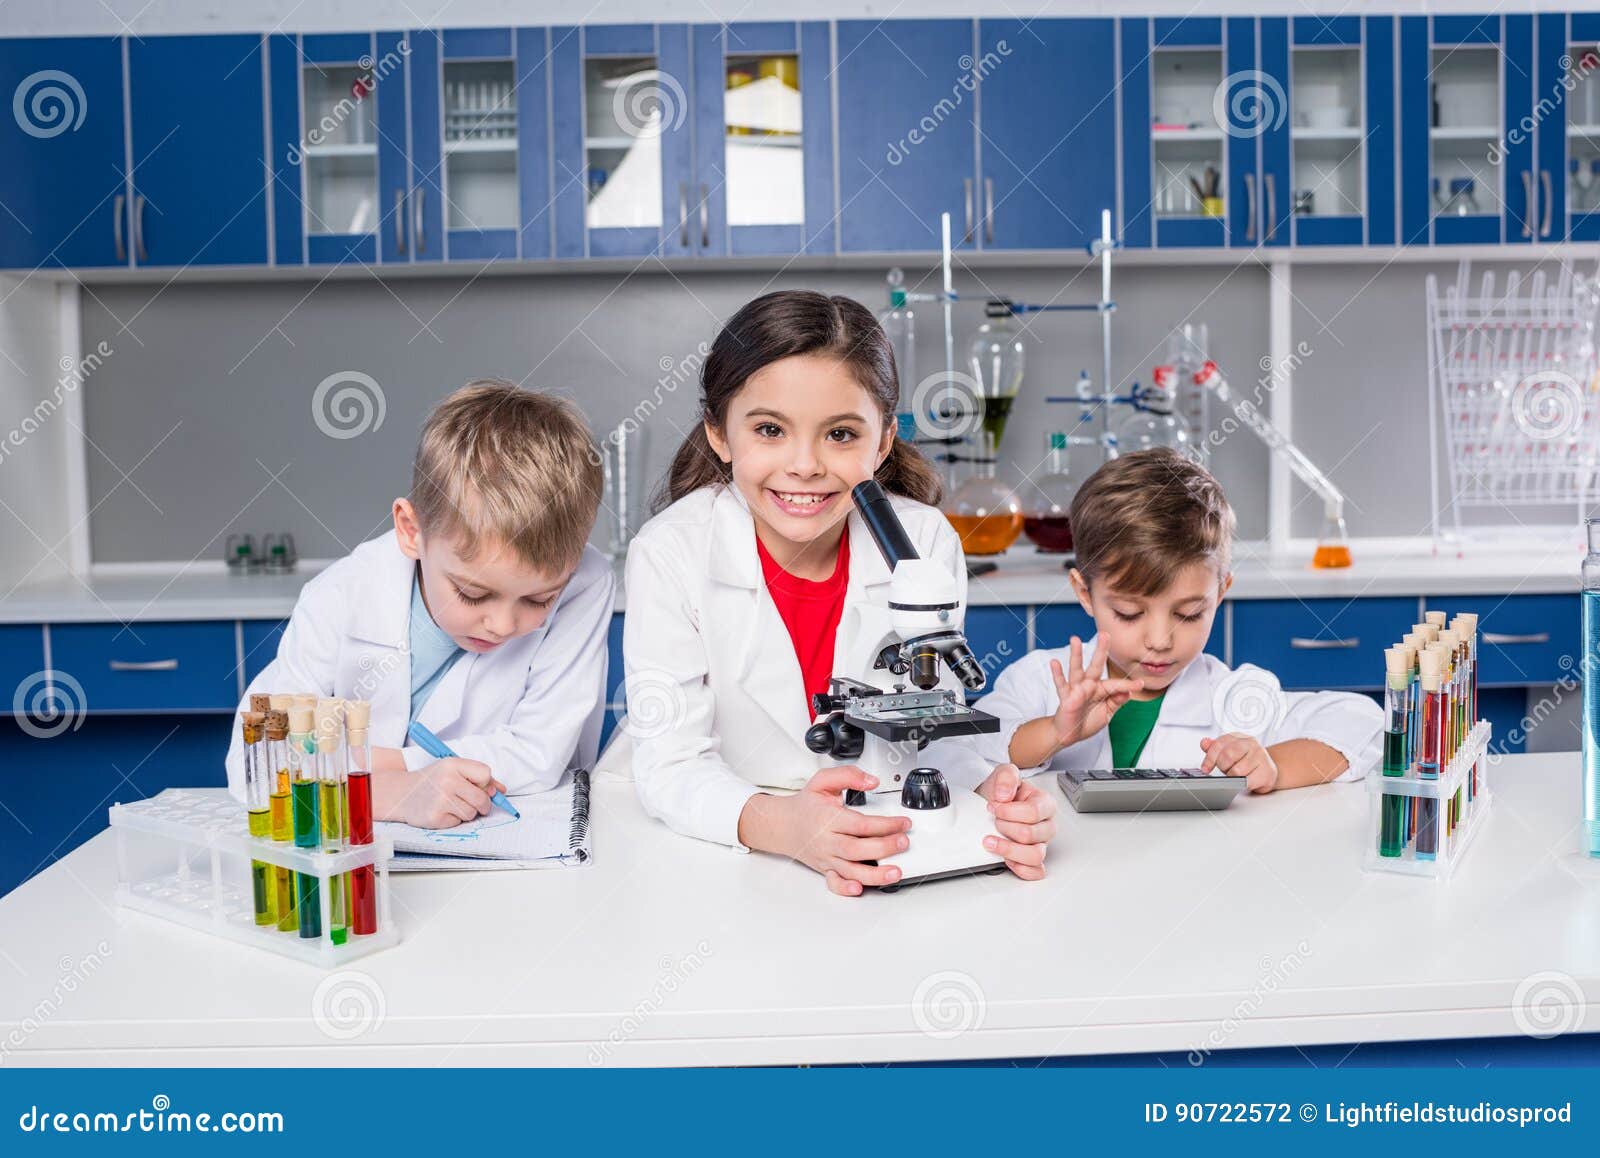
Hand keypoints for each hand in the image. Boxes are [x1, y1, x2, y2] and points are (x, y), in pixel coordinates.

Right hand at [373, 757, 507, 827]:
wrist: (401, 793)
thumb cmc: (432, 780)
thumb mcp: (453, 770)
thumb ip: (478, 777)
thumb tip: (502, 790)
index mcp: (453, 764)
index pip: (485, 774)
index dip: (487, 784)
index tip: (480, 787)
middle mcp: (447, 781)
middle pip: (482, 798)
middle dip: (483, 805)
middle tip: (476, 804)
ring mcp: (440, 800)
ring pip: (472, 813)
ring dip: (467, 812)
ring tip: (452, 804)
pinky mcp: (435, 817)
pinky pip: (458, 822)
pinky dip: (454, 820)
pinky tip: (443, 812)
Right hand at [740, 766, 911, 896]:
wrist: (783, 824)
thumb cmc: (806, 805)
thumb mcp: (823, 781)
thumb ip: (848, 775)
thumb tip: (871, 781)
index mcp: (828, 818)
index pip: (860, 824)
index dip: (885, 824)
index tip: (903, 823)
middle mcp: (827, 841)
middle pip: (857, 848)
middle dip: (884, 847)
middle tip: (903, 842)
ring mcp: (826, 857)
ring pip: (850, 870)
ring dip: (875, 875)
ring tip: (895, 872)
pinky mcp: (825, 869)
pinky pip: (834, 883)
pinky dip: (845, 888)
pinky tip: (859, 888)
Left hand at [976, 763, 1057, 879]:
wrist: (992, 804)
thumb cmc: (1002, 793)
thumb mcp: (1003, 774)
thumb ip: (1006, 777)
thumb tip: (1005, 795)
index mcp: (1045, 804)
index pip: (1033, 812)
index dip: (1008, 812)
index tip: (993, 807)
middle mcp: (1046, 825)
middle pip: (1031, 835)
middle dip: (1005, 827)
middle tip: (994, 821)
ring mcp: (1041, 844)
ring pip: (1034, 856)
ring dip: (1008, 849)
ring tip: (991, 842)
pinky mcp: (1033, 859)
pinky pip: (1035, 872)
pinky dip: (1020, 868)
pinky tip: (1005, 859)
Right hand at [1049, 636, 1144, 750]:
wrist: (1069, 734)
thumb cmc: (1087, 721)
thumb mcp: (1107, 713)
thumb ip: (1116, 702)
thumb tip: (1127, 692)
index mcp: (1101, 689)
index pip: (1116, 684)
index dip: (1128, 685)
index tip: (1140, 684)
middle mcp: (1088, 686)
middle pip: (1095, 665)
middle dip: (1100, 651)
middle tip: (1105, 635)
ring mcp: (1076, 690)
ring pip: (1076, 670)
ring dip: (1075, 655)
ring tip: (1074, 639)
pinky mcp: (1065, 697)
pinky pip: (1061, 684)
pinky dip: (1057, 674)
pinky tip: (1054, 662)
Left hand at [1200, 732, 1278, 793]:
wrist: (1267, 770)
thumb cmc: (1245, 761)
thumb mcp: (1228, 751)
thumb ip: (1214, 748)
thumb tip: (1204, 742)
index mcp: (1239, 737)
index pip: (1219, 744)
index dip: (1210, 758)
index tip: (1205, 769)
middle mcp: (1251, 744)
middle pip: (1228, 755)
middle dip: (1223, 767)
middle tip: (1226, 770)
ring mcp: (1261, 757)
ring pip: (1237, 771)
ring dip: (1233, 777)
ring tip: (1237, 775)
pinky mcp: (1267, 771)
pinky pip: (1247, 781)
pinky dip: (1242, 784)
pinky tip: (1245, 781)